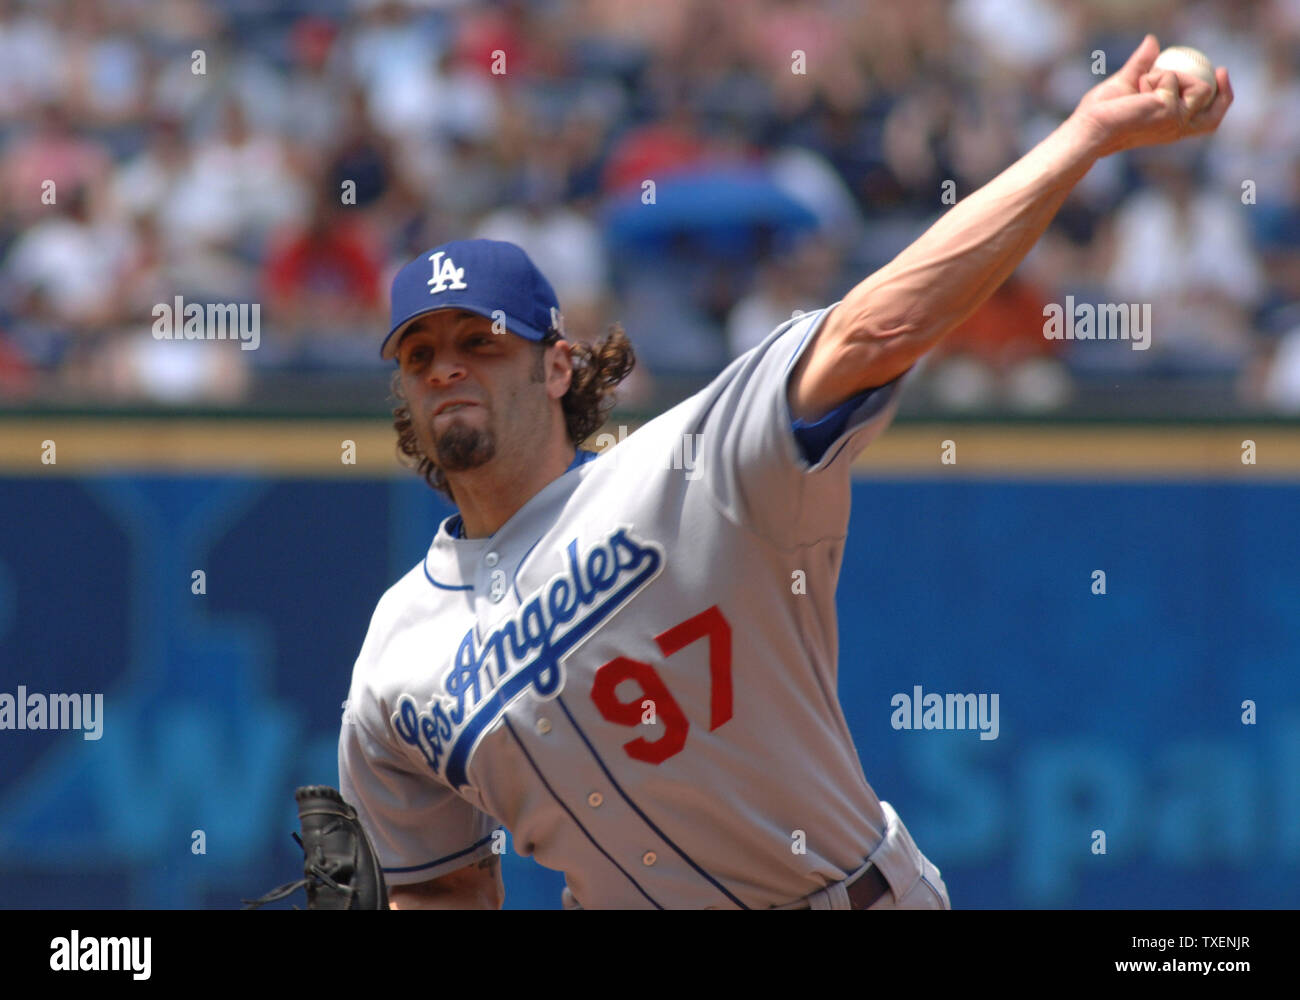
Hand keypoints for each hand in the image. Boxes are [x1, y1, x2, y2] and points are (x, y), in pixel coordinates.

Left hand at [1069, 34, 1232, 157]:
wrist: (1089, 127)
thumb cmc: (1102, 113)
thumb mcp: (1128, 83)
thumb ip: (1142, 65)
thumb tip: (1152, 41)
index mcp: (1171, 128)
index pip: (1206, 120)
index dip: (1219, 100)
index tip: (1219, 75)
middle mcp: (1177, 129)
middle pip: (1214, 116)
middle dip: (1224, 92)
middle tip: (1221, 69)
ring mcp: (1176, 121)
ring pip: (1198, 87)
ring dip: (1172, 76)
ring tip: (1143, 86)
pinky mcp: (1170, 111)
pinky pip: (1173, 79)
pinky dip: (1156, 76)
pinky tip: (1138, 90)